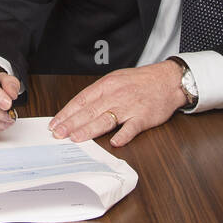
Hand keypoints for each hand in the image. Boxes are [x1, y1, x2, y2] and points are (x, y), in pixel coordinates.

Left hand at [48, 63, 186, 146]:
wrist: (168, 80)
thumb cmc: (140, 81)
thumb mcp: (116, 79)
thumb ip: (99, 93)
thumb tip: (79, 108)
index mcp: (107, 85)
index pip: (81, 100)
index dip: (66, 112)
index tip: (54, 123)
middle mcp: (116, 95)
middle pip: (89, 111)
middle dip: (71, 123)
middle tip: (58, 134)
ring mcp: (130, 106)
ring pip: (106, 119)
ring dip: (89, 130)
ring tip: (75, 138)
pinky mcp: (144, 117)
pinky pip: (132, 127)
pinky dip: (123, 135)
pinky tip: (114, 142)